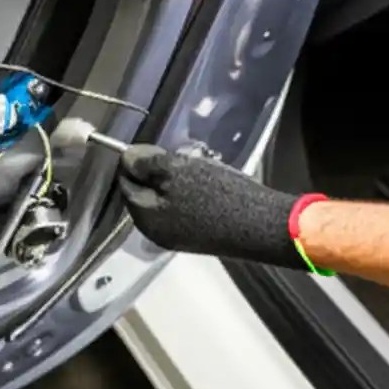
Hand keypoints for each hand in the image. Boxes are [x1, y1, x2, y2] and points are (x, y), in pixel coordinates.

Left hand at [118, 145, 302, 267]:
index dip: (137, 161)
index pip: (125, 183)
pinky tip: (210, 185)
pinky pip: (183, 209)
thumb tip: (126, 158)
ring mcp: (177, 238)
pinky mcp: (198, 238)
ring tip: (199, 168)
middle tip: (182, 158)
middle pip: (145, 192)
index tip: (158, 149)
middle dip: (158, 172)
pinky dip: (190, 194)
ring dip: (176, 181)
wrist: (262, 226)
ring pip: (165, 199)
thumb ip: (147, 164)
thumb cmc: (217, 194)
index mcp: (144, 218)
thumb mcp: (177, 170)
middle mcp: (155, 233)